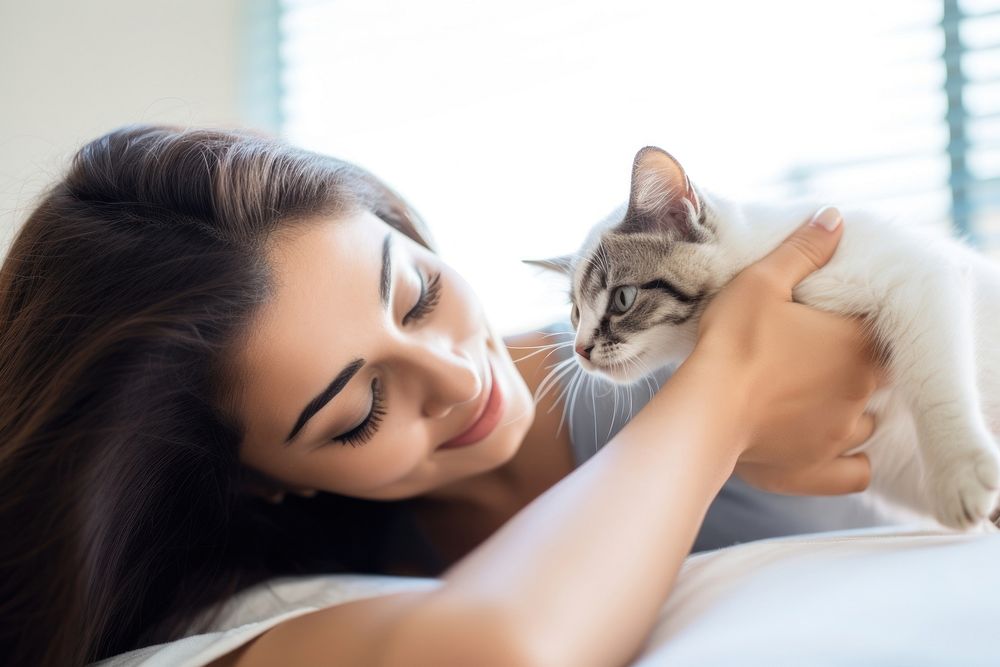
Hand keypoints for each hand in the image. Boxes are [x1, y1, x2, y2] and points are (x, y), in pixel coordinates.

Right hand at [694, 207, 882, 494]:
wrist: (705, 412)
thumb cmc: (732, 343)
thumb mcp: (761, 282)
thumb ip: (803, 250)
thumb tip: (834, 216)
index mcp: (854, 343)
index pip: (878, 331)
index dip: (853, 326)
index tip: (823, 325)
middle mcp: (859, 391)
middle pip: (876, 376)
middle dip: (851, 367)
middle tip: (810, 358)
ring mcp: (841, 434)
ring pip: (866, 421)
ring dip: (848, 410)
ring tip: (811, 399)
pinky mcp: (819, 470)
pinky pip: (855, 470)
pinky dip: (848, 459)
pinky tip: (826, 444)